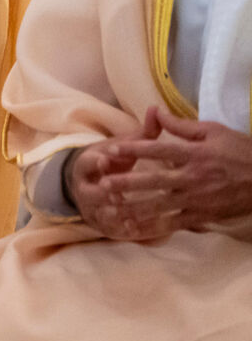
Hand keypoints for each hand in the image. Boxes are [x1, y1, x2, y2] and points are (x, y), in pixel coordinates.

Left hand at [81, 107, 251, 237]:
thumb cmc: (240, 151)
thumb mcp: (214, 131)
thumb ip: (182, 125)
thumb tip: (155, 111)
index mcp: (195, 154)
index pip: (159, 150)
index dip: (134, 149)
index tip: (112, 149)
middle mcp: (193, 177)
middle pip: (155, 180)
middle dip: (127, 183)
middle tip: (103, 185)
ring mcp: (197, 198)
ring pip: (161, 204)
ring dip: (135, 208)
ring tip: (112, 210)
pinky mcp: (202, 214)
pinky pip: (175, 222)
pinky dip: (154, 227)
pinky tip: (137, 230)